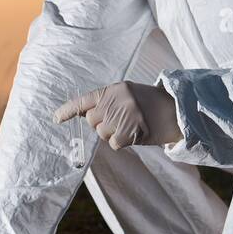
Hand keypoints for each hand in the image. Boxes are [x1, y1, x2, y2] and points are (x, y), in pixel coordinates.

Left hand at [54, 80, 181, 148]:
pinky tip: (135, 133)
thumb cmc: (150, 103)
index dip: (68, 110)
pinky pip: (113, 143)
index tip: (56, 119)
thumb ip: (108, 101)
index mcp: (114, 90)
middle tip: (120, 120)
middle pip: (92, 120)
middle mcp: (115, 102)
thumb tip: (86, 116)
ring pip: (102, 133)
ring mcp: (121, 117)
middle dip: (101, 123)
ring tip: (131, 125)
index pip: (84, 100)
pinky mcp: (129, 133)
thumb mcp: (128, 94)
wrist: (177, 111)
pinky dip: (121, 142)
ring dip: (113, 133)